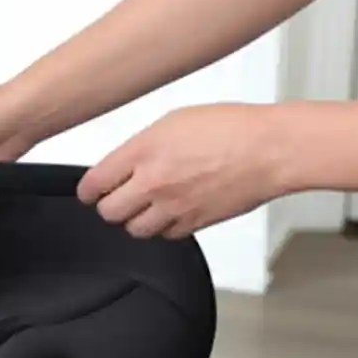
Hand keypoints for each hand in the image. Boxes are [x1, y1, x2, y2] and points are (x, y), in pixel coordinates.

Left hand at [77, 103, 288, 238]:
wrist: (270, 149)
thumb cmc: (230, 128)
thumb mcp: (173, 121)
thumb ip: (141, 146)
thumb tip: (123, 163)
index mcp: (143, 152)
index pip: (94, 183)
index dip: (88, 190)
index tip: (90, 191)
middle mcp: (154, 183)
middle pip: (109, 213)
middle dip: (109, 205)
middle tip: (117, 197)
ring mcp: (174, 206)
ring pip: (135, 230)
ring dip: (136, 219)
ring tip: (145, 205)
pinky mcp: (195, 223)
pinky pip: (165, 236)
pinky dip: (164, 228)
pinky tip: (171, 212)